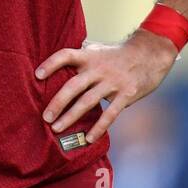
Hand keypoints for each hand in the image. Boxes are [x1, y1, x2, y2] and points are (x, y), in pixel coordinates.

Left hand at [35, 29, 179, 142]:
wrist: (150, 54)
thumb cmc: (119, 54)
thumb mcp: (99, 49)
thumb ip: (81, 56)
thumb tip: (60, 62)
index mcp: (90, 56)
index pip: (66, 55)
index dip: (51, 64)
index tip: (37, 75)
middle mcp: (98, 69)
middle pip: (73, 85)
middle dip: (57, 103)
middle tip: (45, 117)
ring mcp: (112, 82)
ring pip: (87, 102)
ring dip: (70, 117)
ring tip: (57, 129)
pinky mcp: (125, 95)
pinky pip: (110, 114)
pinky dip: (98, 128)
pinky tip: (88, 138)